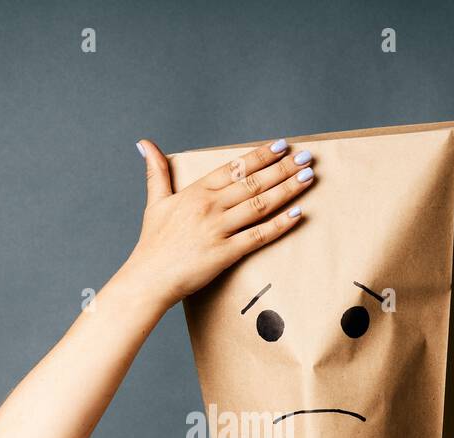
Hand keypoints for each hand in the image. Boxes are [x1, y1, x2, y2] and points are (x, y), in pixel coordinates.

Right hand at [118, 137, 314, 308]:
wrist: (149, 279)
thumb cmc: (153, 244)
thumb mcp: (155, 202)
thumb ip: (156, 171)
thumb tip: (145, 143)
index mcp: (196, 192)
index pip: (234, 167)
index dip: (260, 155)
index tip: (281, 145)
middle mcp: (209, 207)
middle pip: (252, 182)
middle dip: (282, 168)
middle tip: (305, 157)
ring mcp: (218, 229)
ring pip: (259, 204)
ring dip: (286, 189)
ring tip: (308, 177)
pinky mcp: (225, 253)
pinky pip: (258, 236)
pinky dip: (279, 225)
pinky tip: (298, 214)